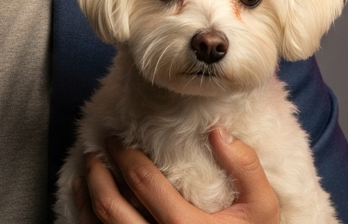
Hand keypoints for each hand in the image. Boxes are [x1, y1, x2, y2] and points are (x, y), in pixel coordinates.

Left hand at [73, 127, 279, 223]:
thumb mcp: (261, 207)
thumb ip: (245, 168)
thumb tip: (217, 131)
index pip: (143, 183)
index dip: (124, 155)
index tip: (115, 138)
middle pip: (111, 206)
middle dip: (98, 172)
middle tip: (96, 148)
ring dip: (88, 194)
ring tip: (88, 169)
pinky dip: (87, 216)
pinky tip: (86, 198)